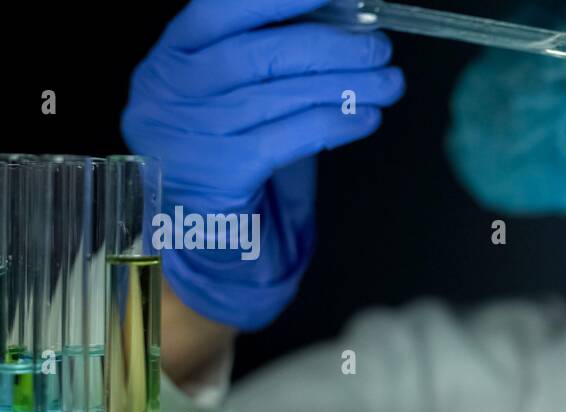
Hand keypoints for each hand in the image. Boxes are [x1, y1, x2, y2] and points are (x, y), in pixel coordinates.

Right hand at [121, 0, 404, 330]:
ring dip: (345, 85)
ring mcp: (189, 135)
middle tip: (380, 47)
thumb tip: (342, 19)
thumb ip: (272, 55)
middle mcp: (169, 90)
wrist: (204, 229)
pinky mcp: (219, 176)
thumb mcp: (234, 92)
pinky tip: (367, 117)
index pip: (220, 9)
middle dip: (330, 46)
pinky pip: (288, 140)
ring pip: (278, 97)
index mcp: (171, 55)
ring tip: (389, 83)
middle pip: (258, 54)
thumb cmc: (228, 147)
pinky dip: (334, 124)